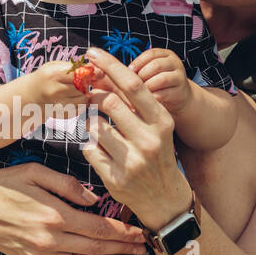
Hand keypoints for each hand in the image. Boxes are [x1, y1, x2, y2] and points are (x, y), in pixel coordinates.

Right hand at [0, 158, 147, 254]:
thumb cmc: (4, 183)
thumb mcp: (35, 172)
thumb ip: (67, 184)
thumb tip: (95, 199)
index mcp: (54, 215)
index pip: (99, 228)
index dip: (123, 232)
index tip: (140, 233)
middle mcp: (49, 240)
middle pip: (96, 249)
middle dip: (123, 249)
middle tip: (143, 248)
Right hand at [25, 60, 95, 107]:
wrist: (30, 97)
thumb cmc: (46, 78)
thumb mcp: (56, 66)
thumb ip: (75, 67)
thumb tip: (99, 69)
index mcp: (53, 75)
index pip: (80, 73)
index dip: (89, 72)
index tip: (93, 70)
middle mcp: (55, 91)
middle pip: (83, 86)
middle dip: (87, 82)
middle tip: (84, 79)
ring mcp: (58, 105)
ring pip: (84, 98)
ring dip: (85, 93)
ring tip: (76, 89)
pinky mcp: (63, 115)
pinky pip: (81, 108)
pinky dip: (81, 103)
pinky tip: (73, 99)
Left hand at [81, 46, 193, 231]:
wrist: (166, 201)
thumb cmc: (158, 157)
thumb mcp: (157, 129)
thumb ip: (137, 107)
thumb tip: (107, 76)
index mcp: (162, 122)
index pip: (134, 85)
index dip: (111, 66)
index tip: (93, 53)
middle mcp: (149, 140)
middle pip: (109, 102)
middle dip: (94, 95)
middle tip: (89, 95)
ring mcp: (132, 161)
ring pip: (94, 126)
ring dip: (91, 123)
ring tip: (100, 129)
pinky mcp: (114, 178)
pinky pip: (89, 150)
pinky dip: (90, 146)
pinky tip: (102, 151)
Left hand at [129, 47, 192, 114]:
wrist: (178, 97)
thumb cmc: (157, 83)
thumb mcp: (149, 71)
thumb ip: (137, 69)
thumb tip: (116, 71)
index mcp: (165, 55)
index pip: (150, 54)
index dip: (138, 62)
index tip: (128, 72)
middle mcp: (174, 63)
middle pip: (156, 65)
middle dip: (142, 75)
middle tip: (134, 85)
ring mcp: (179, 77)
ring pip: (161, 79)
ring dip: (147, 87)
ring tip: (139, 93)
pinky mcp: (180, 92)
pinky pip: (164, 94)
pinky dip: (153, 98)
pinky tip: (146, 101)